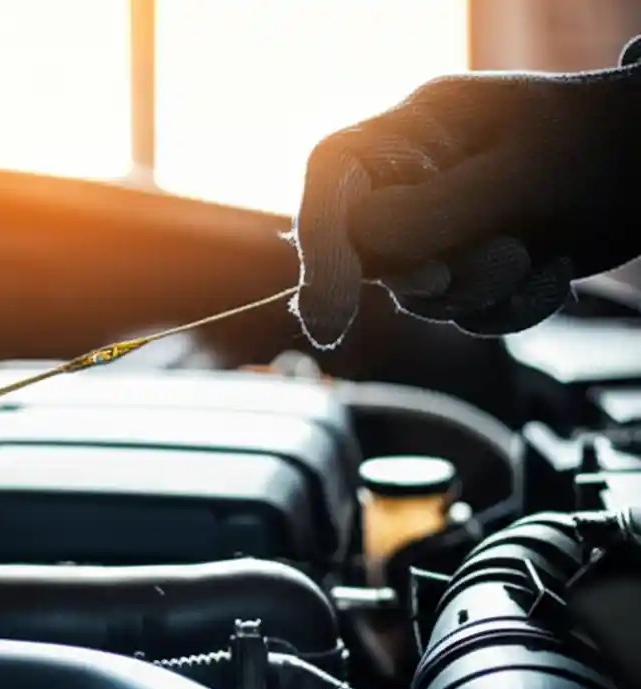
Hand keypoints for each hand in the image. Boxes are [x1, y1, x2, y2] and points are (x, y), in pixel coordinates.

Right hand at [291, 54, 640, 347]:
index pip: (333, 177)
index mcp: (417, 127)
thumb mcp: (520, 178)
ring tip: (535, 259)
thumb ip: (431, 213)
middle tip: (500, 260)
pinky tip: (552, 275)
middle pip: (368, 248)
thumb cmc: (609, 149)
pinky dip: (507, 309)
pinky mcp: (477, 259)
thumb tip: (365, 247)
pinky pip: (462, 310)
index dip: (321, 247)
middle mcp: (418, 174)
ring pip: (417, 291)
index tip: (328, 320)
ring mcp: (446, 218)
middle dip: (430, 275)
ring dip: (477, 294)